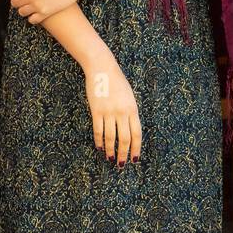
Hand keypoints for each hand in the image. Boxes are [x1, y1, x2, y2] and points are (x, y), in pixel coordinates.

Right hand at [81, 48, 141, 165]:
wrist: (102, 68)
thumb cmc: (117, 82)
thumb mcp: (129, 97)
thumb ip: (130, 113)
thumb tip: (130, 132)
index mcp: (133, 109)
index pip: (137, 134)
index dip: (136, 148)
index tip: (134, 159)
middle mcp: (122, 112)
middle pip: (124, 139)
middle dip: (123, 153)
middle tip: (121, 164)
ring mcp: (109, 111)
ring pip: (111, 137)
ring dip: (111, 150)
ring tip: (110, 158)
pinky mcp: (96, 110)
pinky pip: (98, 130)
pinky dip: (99, 140)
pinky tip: (100, 147)